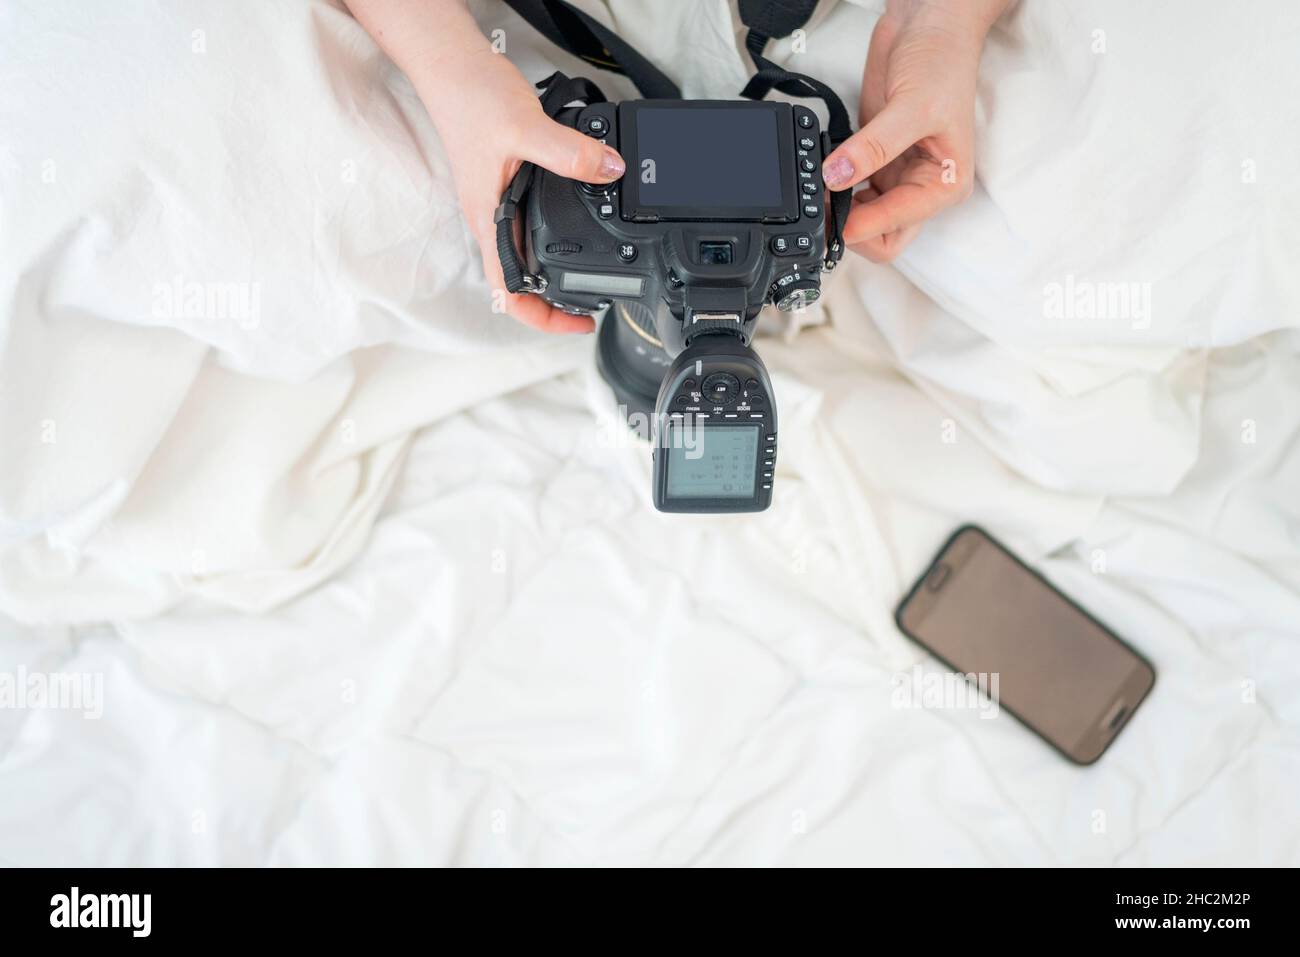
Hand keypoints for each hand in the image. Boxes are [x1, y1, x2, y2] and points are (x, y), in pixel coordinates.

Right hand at [424, 49, 624, 332]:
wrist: (450, 66)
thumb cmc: (471, 99)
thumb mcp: (526, 127)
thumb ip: (570, 153)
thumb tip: (610, 172)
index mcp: (489, 221)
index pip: (509, 294)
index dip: (543, 319)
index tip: (579, 322)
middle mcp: (492, 220)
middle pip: (523, 284)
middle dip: (558, 303)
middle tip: (597, 305)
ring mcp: (498, 204)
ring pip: (528, 255)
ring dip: (557, 272)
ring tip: (596, 272)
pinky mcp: (507, 184)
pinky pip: (531, 222)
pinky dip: (557, 233)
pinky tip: (582, 220)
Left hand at [822, 0, 1006, 262]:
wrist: (930, 24)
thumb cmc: (943, 61)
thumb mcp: (912, 107)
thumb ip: (873, 147)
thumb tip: (837, 177)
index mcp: (944, 185)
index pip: (896, 229)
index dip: (860, 229)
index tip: (830, 219)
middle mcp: (921, 186)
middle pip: (880, 237)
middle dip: (849, 230)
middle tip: (820, 213)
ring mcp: (896, 174)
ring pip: (861, 216)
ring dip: (837, 210)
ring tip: (815, 191)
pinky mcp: (874, 159)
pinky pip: (849, 188)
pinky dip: (832, 187)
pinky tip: (819, 174)